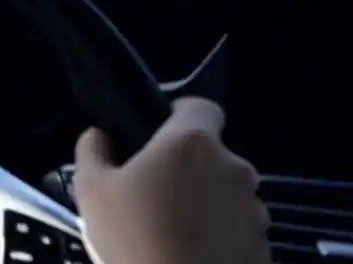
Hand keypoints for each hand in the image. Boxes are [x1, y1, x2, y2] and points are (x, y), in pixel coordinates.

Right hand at [74, 97, 270, 263]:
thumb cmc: (133, 240)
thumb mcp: (91, 191)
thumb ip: (92, 150)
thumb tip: (98, 136)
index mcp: (191, 143)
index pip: (201, 106)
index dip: (179, 116)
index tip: (158, 136)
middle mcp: (233, 168)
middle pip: (211, 155)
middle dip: (188, 168)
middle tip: (155, 194)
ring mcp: (254, 209)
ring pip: (226, 193)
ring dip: (206, 202)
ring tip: (173, 230)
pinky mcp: (263, 245)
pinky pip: (238, 228)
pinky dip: (220, 235)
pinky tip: (191, 253)